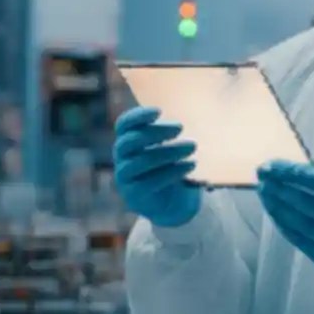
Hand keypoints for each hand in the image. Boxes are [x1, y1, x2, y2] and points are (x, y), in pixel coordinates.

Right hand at [113, 106, 201, 227]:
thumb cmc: (170, 166)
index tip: (159, 111)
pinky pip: (150, 182)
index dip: (138, 116)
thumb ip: (169, 133)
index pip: (124, 124)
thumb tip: (186, 118)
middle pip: (131, 141)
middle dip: (156, 132)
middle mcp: (122, 157)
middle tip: (180, 127)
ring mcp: (125, 177)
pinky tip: (190, 165)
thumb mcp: (169, 146)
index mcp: (128, 140)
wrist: (171, 202)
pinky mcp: (134, 195)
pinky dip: (172, 172)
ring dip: (168, 152)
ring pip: (140, 161)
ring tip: (191, 147)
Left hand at [256, 160, 313, 279]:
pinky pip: (300, 242)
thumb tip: (297, 177)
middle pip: (303, 203)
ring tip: (265, 193)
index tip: (271, 165)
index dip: (290, 173)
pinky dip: (285, 227)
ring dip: (277, 207)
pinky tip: (276, 214)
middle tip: (261, 175)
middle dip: (279, 188)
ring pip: (298, 224)